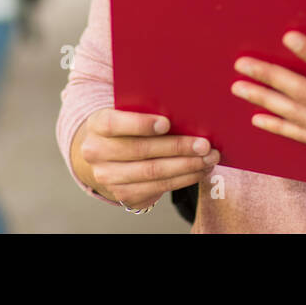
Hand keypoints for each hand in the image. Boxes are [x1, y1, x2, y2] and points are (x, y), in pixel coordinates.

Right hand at [72, 108, 219, 211]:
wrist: (104, 155)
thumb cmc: (125, 127)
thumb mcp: (125, 113)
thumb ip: (144, 109)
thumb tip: (184, 111)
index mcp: (97, 125)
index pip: (114, 124)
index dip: (141, 124)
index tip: (167, 123)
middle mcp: (96, 153)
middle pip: (140, 151)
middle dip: (177, 147)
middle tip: (204, 144)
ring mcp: (108, 178)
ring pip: (153, 173)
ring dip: (186, 166)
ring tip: (208, 158)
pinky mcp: (123, 195)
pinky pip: (158, 189)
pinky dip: (183, 179)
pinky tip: (198, 171)